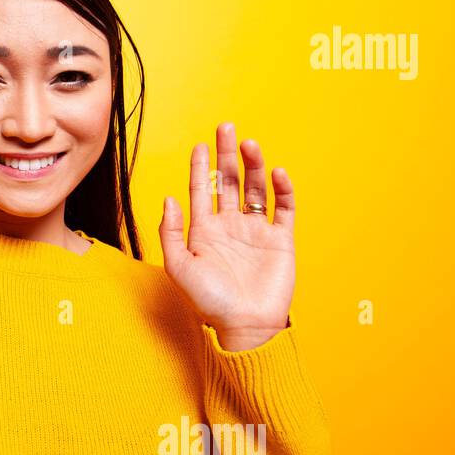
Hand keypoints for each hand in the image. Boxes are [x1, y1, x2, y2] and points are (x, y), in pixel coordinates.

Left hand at [157, 122, 294, 350]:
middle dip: (227, 154)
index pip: (202, 189)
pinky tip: (277, 173)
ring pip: (256, 189)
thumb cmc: (208, 302)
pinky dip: (283, 190)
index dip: (200, 166)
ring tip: (249, 144)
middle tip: (227, 127)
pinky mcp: (281, 240)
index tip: (200, 144)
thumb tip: (169, 197)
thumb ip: (170, 231)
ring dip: (253, 166)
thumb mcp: (178, 266)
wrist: (244, 326)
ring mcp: (256, 231)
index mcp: (205, 230)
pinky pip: (284, 208)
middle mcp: (230, 226)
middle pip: (229, 181)